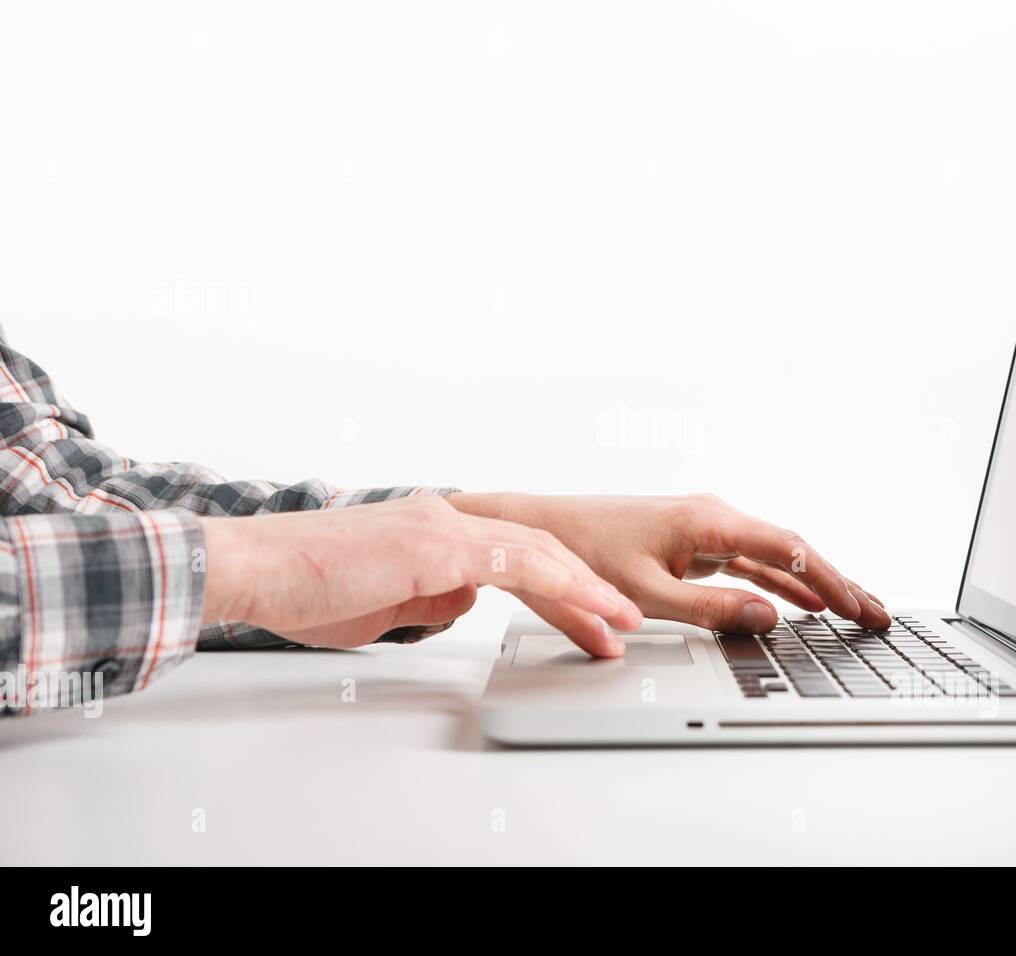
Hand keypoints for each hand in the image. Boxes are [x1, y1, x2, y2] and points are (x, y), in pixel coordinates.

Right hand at [198, 494, 640, 654]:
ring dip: (585, 588)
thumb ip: (430, 599)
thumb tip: (466, 602)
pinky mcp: (433, 544)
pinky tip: (587, 603)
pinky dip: (557, 582)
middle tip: (620, 626)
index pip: (513, 555)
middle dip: (584, 591)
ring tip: (622, 621)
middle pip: (535, 551)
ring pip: (535, 551)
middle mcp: (445, 519)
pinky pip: (512, 561)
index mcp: (433, 530)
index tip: (589, 620)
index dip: (557, 588)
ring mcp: (441, 527)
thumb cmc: (301, 586)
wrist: (252, 567)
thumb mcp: (382, 603)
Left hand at [448, 493, 889, 644]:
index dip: (829, 579)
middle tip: (874, 614)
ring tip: (851, 611)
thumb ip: (711, 610)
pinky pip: (747, 562)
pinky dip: (777, 582)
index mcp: (707, 520)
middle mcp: (712, 516)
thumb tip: (771, 618)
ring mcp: (704, 527)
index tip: (859, 606)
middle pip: (790, 549)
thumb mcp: (647, 594)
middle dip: (835, 581)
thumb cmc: (582, 554)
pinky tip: (798, 602)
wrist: (539, 529)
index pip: (787, 548)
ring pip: (772, 555)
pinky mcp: (691, 540)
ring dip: (811, 583)